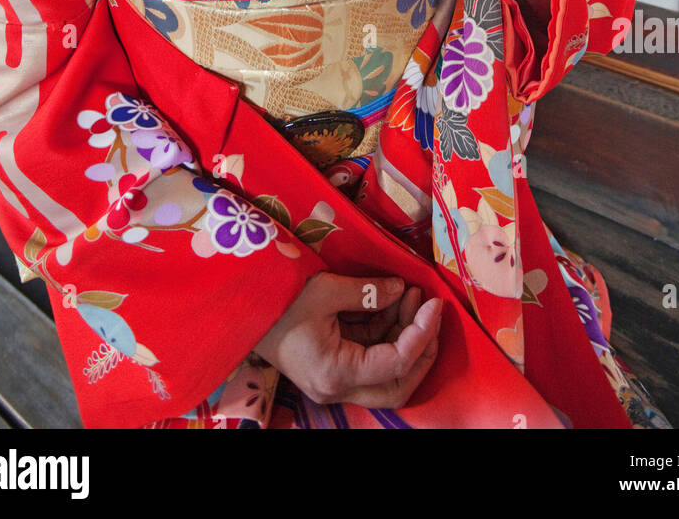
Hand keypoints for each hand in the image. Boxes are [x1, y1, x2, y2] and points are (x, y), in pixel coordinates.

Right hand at [253, 272, 442, 407]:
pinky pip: (371, 357)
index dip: (421, 332)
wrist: (243, 311)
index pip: (396, 363)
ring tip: (412, 294)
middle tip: (432, 313)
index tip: (434, 303)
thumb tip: (402, 290)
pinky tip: (393, 300)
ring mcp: (336, 382)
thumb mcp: (325, 290)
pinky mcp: (334, 368)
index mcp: (336, 373)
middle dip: (422, 349)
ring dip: (406, 336)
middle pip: (398, 386)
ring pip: (388, 374)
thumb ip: (368, 292)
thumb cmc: (280, 301)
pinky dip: (387, 333)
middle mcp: (338, 388)